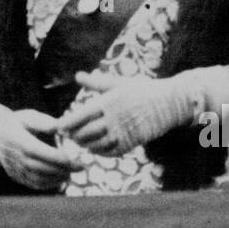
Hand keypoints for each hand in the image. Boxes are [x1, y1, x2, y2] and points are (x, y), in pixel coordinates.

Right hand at [0, 100, 80, 191]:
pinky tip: (60, 179)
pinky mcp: (15, 176)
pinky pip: (32, 184)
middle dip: (62, 169)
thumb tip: (61, 127)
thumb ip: (44, 122)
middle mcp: (13, 156)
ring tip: (72, 173)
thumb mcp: (28, 116)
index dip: (55, 157)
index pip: (36, 150)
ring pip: (36, 178)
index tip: (73, 158)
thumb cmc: (16, 122)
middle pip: (39, 167)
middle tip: (80, 167)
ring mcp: (13, 168)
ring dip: (57, 178)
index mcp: (16, 139)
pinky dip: (48, 184)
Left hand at [58, 70, 196, 154]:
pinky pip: (111, 152)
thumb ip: (96, 82)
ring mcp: (124, 132)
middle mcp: (115, 118)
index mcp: (110, 101)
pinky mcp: (132, 142)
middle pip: (87, 132)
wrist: (170, 103)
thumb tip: (77, 76)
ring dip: (85, 145)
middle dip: (73, 136)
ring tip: (78, 142)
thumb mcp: (119, 83)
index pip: (83, 115)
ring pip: (97, 144)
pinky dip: (100, 152)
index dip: (68, 123)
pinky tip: (94, 148)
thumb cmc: (142, 89)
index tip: (58, 126)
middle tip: (66, 135)